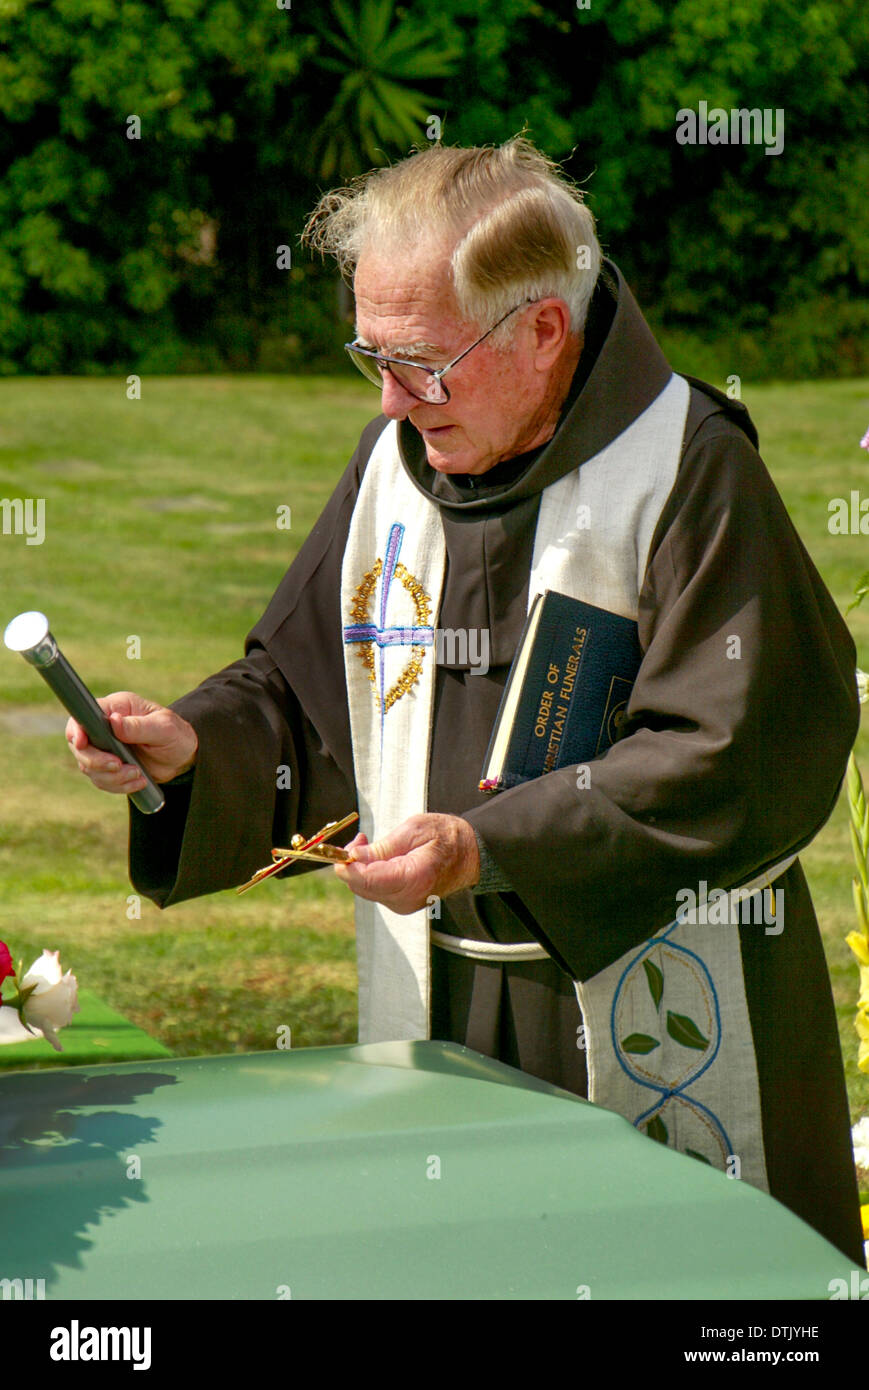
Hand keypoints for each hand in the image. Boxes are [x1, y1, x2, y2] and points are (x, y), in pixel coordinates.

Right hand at [65, 691, 198, 792]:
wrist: (183, 756)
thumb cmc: (176, 734)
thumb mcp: (164, 727)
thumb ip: (137, 726)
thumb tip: (112, 721)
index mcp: (116, 708)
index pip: (84, 716)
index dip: (76, 730)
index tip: (82, 743)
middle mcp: (105, 727)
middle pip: (81, 747)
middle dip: (97, 761)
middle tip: (119, 765)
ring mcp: (105, 748)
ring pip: (89, 767)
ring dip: (112, 776)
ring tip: (137, 774)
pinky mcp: (109, 767)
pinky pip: (102, 780)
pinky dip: (119, 785)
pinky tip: (139, 782)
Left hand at [333, 813, 480, 914]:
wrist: (471, 855)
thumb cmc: (446, 837)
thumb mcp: (414, 830)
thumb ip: (382, 847)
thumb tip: (353, 857)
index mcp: (413, 879)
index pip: (367, 880)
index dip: (347, 865)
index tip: (346, 847)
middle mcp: (406, 899)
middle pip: (361, 886)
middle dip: (351, 863)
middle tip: (361, 838)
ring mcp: (403, 904)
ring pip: (364, 889)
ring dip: (359, 867)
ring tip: (371, 844)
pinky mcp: (400, 903)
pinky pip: (374, 890)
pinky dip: (368, 873)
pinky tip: (379, 857)